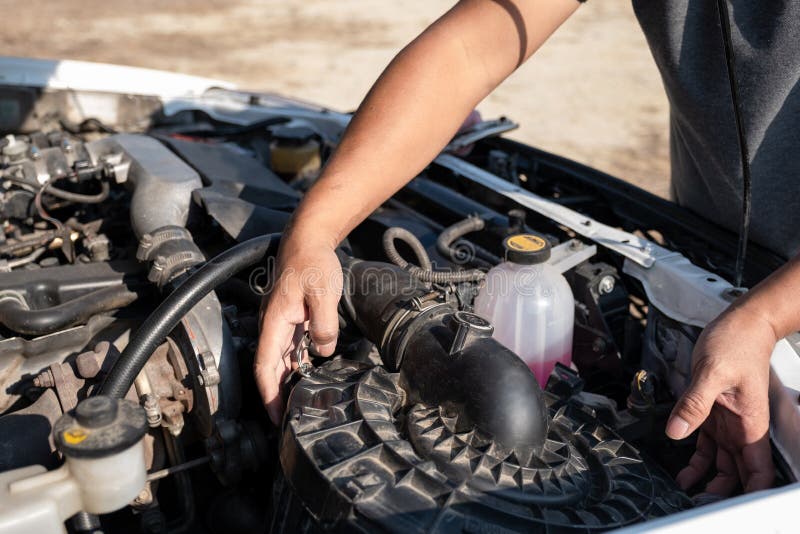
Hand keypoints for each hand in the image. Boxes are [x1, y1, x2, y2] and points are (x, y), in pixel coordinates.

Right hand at [254, 235, 341, 423]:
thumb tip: (322, 351)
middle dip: (276, 396)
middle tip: (289, 421)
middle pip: (271, 368)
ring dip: (286, 383)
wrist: (309, 240)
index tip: (275, 417)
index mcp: (275, 322)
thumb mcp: (322, 292)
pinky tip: (308, 376)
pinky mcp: (293, 319)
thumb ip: (323, 323)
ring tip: (299, 405)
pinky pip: (291, 348)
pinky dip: (297, 365)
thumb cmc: (312, 262)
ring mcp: (282, 323)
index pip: (265, 367)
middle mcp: (274, 326)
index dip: (268, 395)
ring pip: (281, 360)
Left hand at [666, 307, 775, 494]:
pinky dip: (696, 458)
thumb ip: (694, 404)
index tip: (727, 506)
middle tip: (697, 502)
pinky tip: (682, 467)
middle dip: (721, 492)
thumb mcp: (712, 373)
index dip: (749, 492)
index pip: (758, 472)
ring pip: (721, 462)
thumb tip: (677, 431)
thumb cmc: (737, 343)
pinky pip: (706, 444)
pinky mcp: (713, 413)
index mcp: (750, 425)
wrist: (740, 324)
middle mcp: (741, 429)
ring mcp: (727, 423)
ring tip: (685, 490)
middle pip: (737, 474)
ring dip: (706, 478)